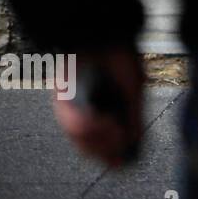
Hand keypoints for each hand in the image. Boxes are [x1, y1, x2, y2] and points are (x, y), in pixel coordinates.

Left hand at [54, 47, 143, 167]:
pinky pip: (71, 123)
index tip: (122, 163)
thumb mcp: (134, 88)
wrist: (102, 35)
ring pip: (80, 139)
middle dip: (107, 151)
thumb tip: (136, 140)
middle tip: (120, 146)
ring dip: (99, 140)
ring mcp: (74, 109)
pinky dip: (87, 127)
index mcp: (106, 112)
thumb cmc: (119, 57)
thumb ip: (135, 115)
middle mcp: (87, 114)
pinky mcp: (62, 100)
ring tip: (113, 129)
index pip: (105, 144)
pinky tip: (101, 120)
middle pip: (91, 148)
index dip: (112, 156)